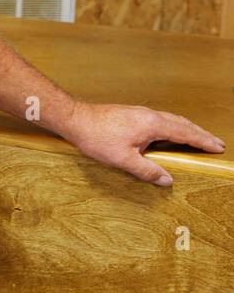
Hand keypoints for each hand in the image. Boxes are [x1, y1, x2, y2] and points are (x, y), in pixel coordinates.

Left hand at [58, 102, 224, 186]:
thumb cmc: (96, 137)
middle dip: (200, 134)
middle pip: (182, 124)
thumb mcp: (123, 159)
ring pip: (172, 120)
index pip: (185, 133)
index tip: (218, 148)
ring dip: (187, 129)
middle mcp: (150, 115)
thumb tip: (167, 180)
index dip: (203, 141)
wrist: (75, 119)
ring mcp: (141, 112)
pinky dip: (173, 126)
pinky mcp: (132, 113)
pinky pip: (161, 119)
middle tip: (216, 143)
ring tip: (198, 138)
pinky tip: (170, 133)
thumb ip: (147, 170)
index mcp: (152, 124)